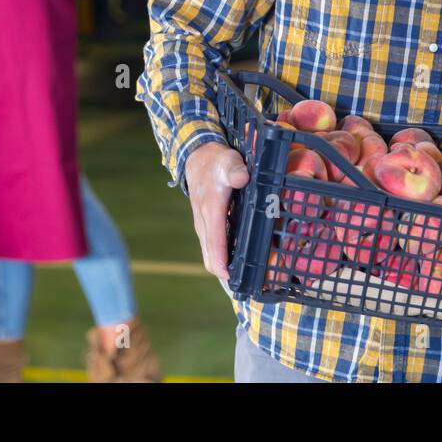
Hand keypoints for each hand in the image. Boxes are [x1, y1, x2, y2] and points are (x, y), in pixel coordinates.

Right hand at [184, 141, 249, 280]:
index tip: (228, 276)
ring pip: (208, 251)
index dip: (220, 260)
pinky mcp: (205, 224)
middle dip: (222, 270)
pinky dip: (219, 257)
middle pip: (209, 253)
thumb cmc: (216, 161)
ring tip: (240, 278)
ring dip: (220, 265)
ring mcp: (203, 224)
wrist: (198, 157)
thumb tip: (242, 178)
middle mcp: (204, 220)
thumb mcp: (228, 160)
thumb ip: (235, 170)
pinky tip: (234, 262)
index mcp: (211, 208)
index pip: (214, 239)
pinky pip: (211, 245)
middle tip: (243, 284)